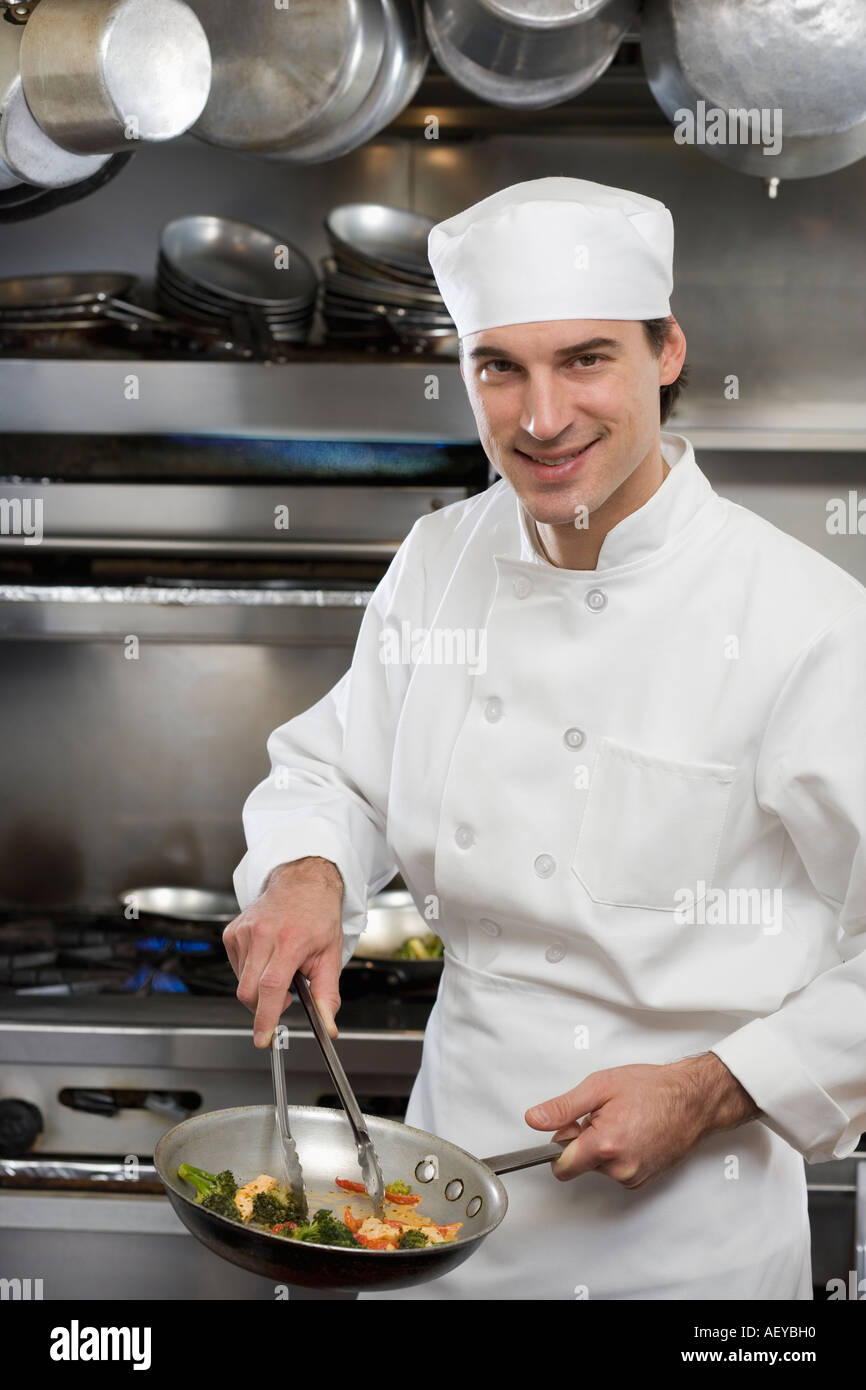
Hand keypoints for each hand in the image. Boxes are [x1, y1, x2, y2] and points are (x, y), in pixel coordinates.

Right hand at [222, 857, 343, 1048]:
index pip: (271, 986)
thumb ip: (327, 995)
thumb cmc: (318, 916)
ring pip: (241, 982)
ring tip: (280, 965)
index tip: (264, 1038)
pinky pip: (236, 967)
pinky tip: (266, 956)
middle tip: (286, 998)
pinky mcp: (231, 931)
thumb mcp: (330, 956)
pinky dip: (250, 972)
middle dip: (263, 1008)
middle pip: (249, 991)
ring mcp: (243, 931)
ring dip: (259, 987)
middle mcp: (263, 934)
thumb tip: (328, 1026)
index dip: (266, 1016)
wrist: (302, 883)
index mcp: (290, 940)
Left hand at [525, 1053, 759, 1190]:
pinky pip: (616, 1170)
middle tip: (603, 1115)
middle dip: (583, 1140)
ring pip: (598, 1167)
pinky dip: (618, 1154)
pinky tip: (633, 1133)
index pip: (561, 1167)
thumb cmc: (653, 1089)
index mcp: (605, 1145)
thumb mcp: (600, 1087)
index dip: (559, 1144)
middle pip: (579, 1164)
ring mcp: (634, 1177)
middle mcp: (620, 1168)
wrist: (692, 1099)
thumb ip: (563, 1107)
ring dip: (602, 1146)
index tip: (566, 1129)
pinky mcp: (643, 1179)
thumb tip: (535, 1119)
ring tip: (623, 1121)